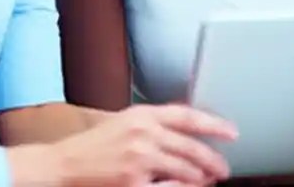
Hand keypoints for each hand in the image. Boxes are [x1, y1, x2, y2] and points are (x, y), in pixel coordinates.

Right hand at [10, 104, 237, 186]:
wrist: (62, 165)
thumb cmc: (91, 146)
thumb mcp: (123, 122)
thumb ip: (153, 123)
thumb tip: (186, 131)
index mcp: (143, 114)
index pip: (189, 116)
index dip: (215, 125)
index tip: (232, 133)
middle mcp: (144, 133)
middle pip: (191, 147)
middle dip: (212, 161)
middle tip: (223, 170)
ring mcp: (139, 158)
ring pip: (185, 169)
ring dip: (200, 178)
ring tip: (207, 182)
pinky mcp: (132, 182)